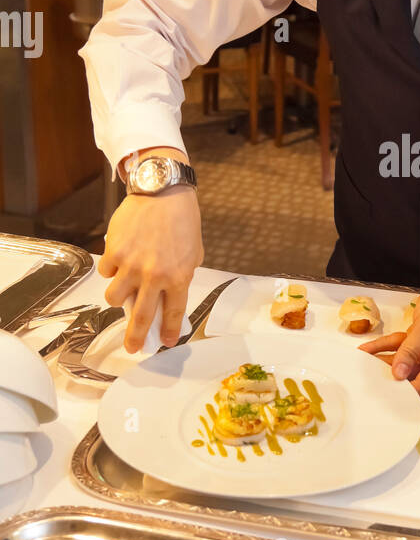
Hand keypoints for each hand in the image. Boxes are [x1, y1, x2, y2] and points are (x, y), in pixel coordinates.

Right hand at [99, 151, 203, 351]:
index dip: (168, 330)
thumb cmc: (182, 220)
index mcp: (179, 277)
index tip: (165, 342)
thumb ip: (181, 275)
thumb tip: (168, 296)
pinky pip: (106, 272)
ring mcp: (132, 265)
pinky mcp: (114, 251)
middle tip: (132, 347)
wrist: (162, 192)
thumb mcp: (193, 252)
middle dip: (135, 337)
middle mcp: (154, 276)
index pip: (173, 312)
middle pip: (140, 316)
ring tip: (123, 288)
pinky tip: (119, 259)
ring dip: (118, 297)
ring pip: (114, 298)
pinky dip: (110, 270)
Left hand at [359, 257, 419, 396]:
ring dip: (382, 358)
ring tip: (362, 362)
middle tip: (367, 378)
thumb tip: (398, 374)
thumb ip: (411, 351)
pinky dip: (386, 345)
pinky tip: (369, 348)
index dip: (404, 390)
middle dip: (388, 375)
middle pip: (411, 374)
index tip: (383, 393)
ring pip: (402, 360)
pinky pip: (401, 346)